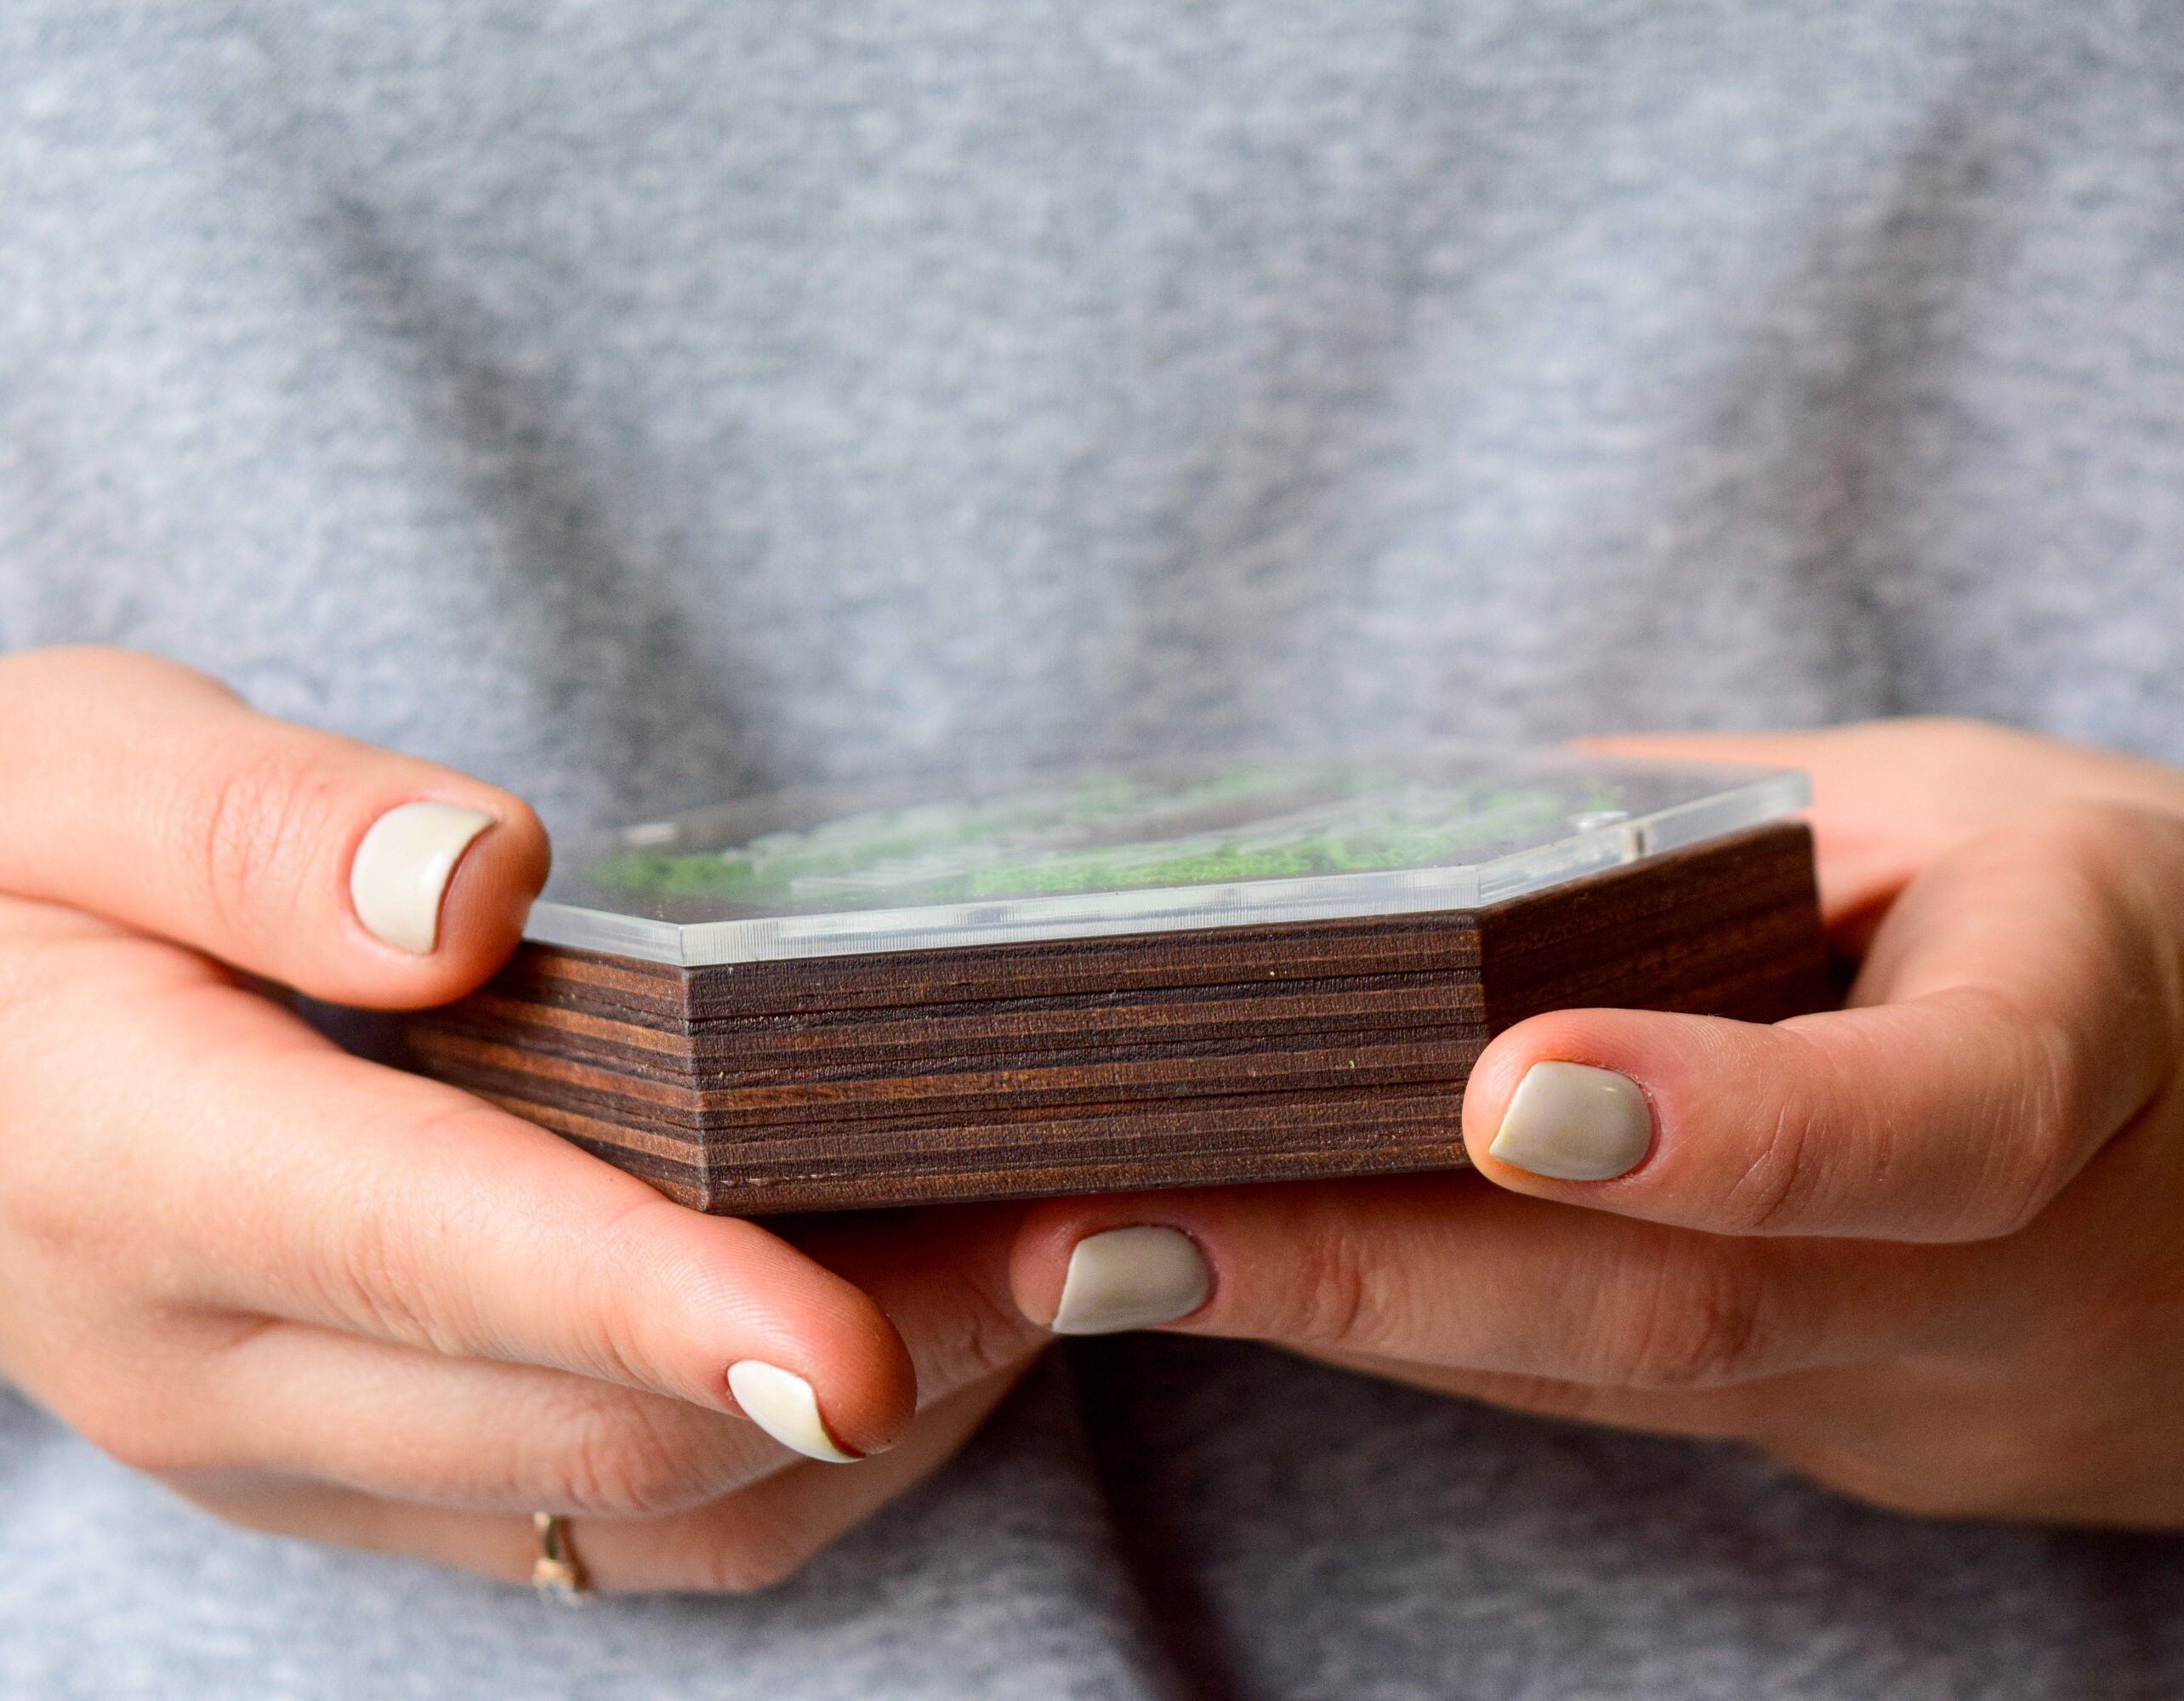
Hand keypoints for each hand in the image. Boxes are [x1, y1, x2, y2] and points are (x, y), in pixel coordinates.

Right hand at [0, 648, 1043, 1591]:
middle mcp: (206, 1361)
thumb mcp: (71, 771)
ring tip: (1055, 1258)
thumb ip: (260, 828)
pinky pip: (611, 1525)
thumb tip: (475, 895)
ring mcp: (292, 1449)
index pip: (430, 1246)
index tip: (850, 1336)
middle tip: (1095, 1220)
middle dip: (856, 1348)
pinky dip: (789, 1451)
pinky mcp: (365, 1475)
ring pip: (625, 1503)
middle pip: (579, 1412)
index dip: (656, 1297)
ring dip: (863, 1415)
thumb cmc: (11, 868)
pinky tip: (917, 1321)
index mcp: (126, 1160)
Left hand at [1002, 720, 2183, 1523]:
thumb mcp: (2025, 813)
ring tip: (1093, 1255)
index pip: (1935, 1118)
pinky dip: (1451, 1336)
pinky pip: (1644, 1396)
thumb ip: (1753, 828)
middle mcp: (2022, 1278)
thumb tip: (1467, 827)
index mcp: (2113, 1040)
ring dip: (1349, 1322)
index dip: (1724, 1116)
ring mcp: (1951, 1406)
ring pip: (1621, 1376)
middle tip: (1091, 1228)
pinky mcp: (1897, 1460)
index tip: (1504, 1094)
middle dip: (1360, 1272)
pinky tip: (1274, 1282)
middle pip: (1684, 1307)